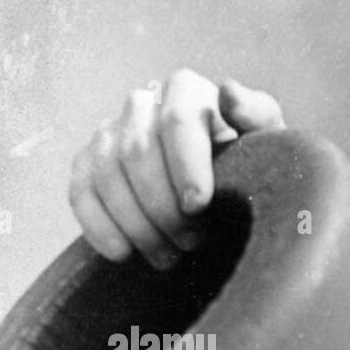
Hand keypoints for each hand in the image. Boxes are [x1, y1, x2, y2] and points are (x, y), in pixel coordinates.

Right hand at [68, 70, 284, 267]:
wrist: (228, 197)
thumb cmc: (255, 168)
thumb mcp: (269, 144)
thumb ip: (257, 117)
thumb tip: (228, 93)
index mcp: (188, 92)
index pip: (176, 118)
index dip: (185, 164)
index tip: (199, 205)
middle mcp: (143, 105)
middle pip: (138, 149)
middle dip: (163, 205)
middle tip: (192, 243)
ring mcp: (110, 132)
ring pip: (106, 171)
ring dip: (136, 222)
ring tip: (169, 256)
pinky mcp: (88, 164)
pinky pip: (80, 191)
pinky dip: (99, 225)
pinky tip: (123, 254)